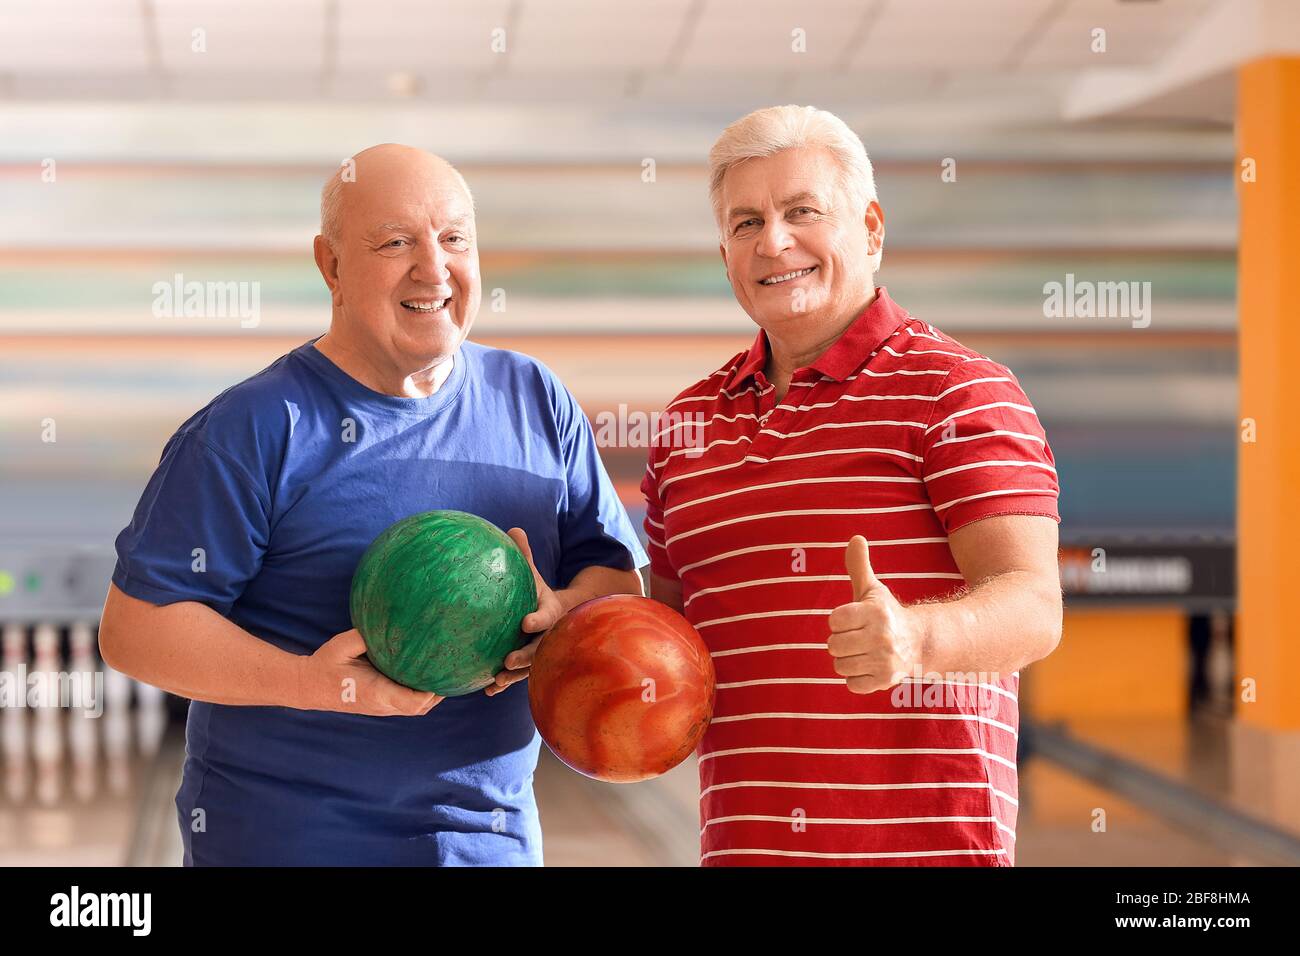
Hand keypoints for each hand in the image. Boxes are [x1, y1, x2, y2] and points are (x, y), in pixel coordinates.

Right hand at [296, 628, 441, 716]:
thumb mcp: (342, 645)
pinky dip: (420, 694)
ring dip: (431, 694)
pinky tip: (426, 675)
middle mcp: (382, 704)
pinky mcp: (380, 705)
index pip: (412, 702)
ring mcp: (381, 708)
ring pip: (416, 709)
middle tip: (450, 668)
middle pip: (421, 708)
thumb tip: (390, 620)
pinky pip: (406, 704)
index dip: (431, 692)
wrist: (308, 687)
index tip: (442, 673)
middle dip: (438, 692)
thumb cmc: (325, 664)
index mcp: (376, 692)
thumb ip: (364, 636)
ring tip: (443, 671)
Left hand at [485, 528, 566, 696]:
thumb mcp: (534, 574)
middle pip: (539, 648)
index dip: (537, 620)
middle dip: (525, 656)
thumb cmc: (537, 590)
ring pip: (530, 668)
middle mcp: (548, 635)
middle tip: (508, 660)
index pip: (546, 617)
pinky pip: (518, 676)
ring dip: (514, 676)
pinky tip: (488, 690)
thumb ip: (525, 556)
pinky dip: (505, 684)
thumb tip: (513, 529)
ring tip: (496, 680)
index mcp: (551, 611)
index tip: (525, 622)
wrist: (555, 613)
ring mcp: (540, 653)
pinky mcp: (529, 665)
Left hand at [826, 536, 921, 694]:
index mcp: (875, 612)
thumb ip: (858, 566)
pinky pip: (852, 684)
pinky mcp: (886, 681)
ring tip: (862, 652)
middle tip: (856, 638)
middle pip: (833, 645)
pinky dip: (856, 678)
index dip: (839, 621)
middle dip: (841, 642)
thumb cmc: (885, 614)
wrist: (919, 643)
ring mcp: (885, 660)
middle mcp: (882, 636)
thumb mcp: (872, 589)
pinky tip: (868, 666)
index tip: (852, 620)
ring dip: (847, 660)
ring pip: (840, 666)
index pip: (834, 620)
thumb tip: (856, 537)